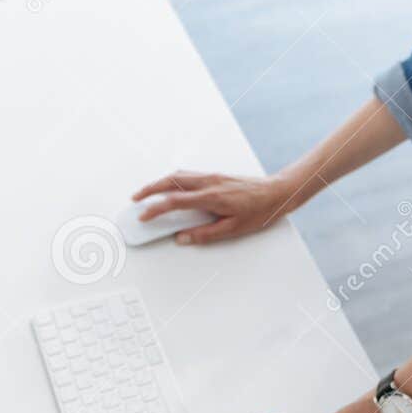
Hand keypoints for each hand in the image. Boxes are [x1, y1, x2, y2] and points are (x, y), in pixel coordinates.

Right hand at [131, 169, 310, 245]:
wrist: (276, 193)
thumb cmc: (259, 210)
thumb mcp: (233, 229)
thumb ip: (205, 234)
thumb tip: (183, 238)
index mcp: (211, 196)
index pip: (175, 201)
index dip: (155, 209)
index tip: (143, 216)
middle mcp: (208, 182)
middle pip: (170, 182)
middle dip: (149, 189)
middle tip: (135, 199)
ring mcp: (211, 177)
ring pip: (178, 175)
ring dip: (159, 182)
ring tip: (147, 192)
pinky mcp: (215, 176)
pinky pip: (187, 174)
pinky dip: (172, 180)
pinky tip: (170, 187)